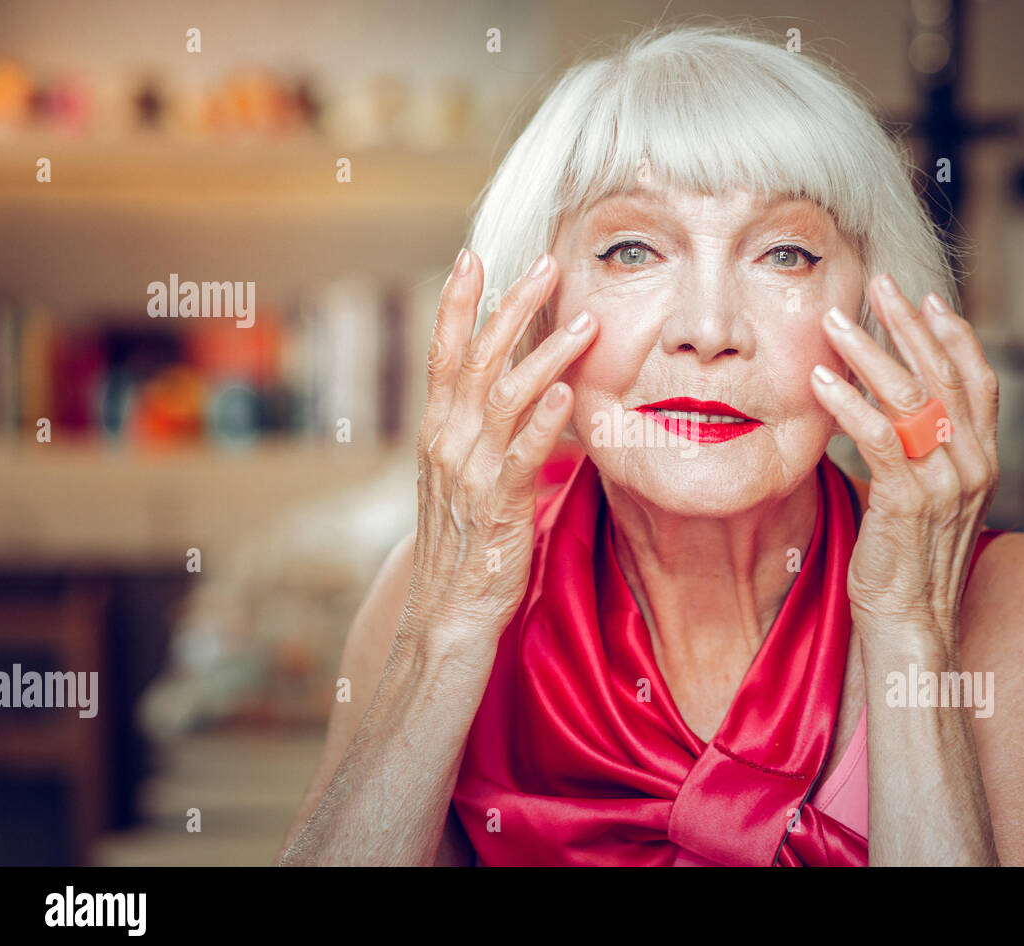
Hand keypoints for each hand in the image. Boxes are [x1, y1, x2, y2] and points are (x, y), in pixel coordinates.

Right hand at [396, 249, 597, 661]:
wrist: (447, 612)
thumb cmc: (465, 542)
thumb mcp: (462, 476)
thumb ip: (482, 431)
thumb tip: (516, 391)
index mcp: (438, 430)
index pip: (444, 353)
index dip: (458, 303)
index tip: (474, 256)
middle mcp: (448, 442)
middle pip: (478, 359)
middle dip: (512, 307)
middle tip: (547, 264)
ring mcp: (471, 473)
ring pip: (505, 398)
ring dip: (544, 355)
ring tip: (585, 321)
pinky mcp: (499, 506)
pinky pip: (522, 456)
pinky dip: (544, 423)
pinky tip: (570, 394)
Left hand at [808, 274, 999, 643]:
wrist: (911, 623)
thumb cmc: (908, 561)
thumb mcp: (928, 498)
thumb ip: (921, 453)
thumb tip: (888, 412)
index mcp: (983, 459)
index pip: (978, 380)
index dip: (954, 335)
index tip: (928, 299)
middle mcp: (974, 464)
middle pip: (944, 375)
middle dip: (908, 324)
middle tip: (879, 285)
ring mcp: (946, 482)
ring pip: (911, 398)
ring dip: (868, 353)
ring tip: (834, 322)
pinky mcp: (908, 500)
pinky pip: (878, 437)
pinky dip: (848, 403)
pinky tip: (821, 381)